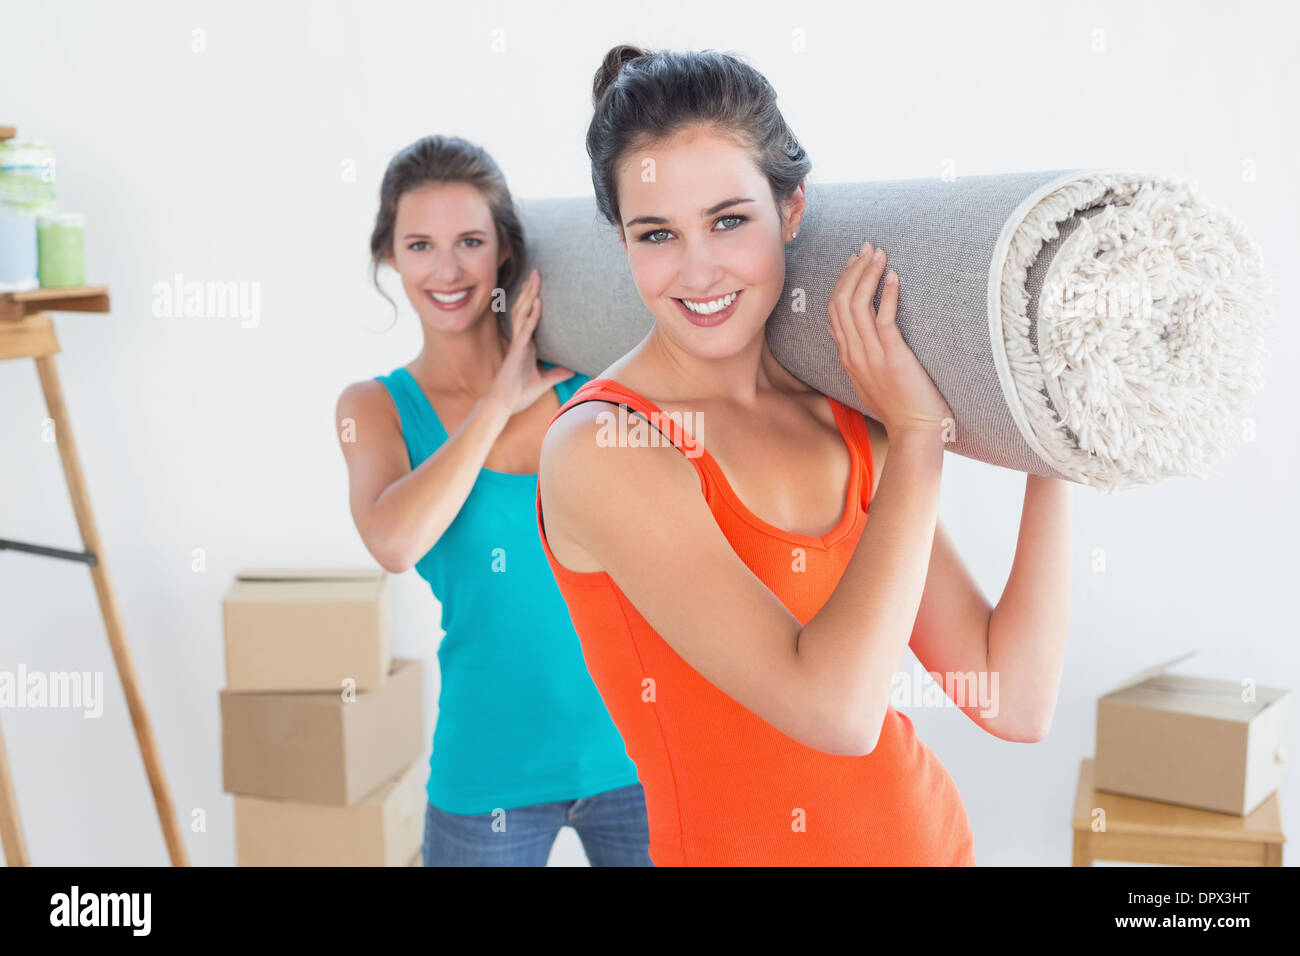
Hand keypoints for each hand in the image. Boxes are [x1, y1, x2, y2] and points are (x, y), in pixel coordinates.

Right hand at [486, 268, 575, 415]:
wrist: (503, 404)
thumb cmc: (518, 394)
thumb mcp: (543, 382)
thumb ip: (556, 374)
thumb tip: (571, 371)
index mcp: (526, 345)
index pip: (530, 317)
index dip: (533, 300)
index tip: (538, 286)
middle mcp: (521, 340)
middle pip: (525, 309)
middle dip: (531, 290)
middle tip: (537, 272)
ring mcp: (518, 344)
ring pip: (523, 313)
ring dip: (530, 295)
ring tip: (536, 277)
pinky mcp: (517, 351)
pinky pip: (525, 329)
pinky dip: (532, 315)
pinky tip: (537, 302)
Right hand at [827, 242, 952, 440]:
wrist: (914, 430)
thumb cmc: (899, 405)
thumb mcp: (867, 378)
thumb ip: (854, 353)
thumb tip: (838, 331)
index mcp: (848, 357)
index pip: (834, 310)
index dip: (843, 281)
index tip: (855, 261)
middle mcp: (854, 354)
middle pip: (841, 302)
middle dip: (853, 270)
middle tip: (867, 248)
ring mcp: (871, 356)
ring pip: (857, 307)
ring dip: (868, 276)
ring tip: (879, 255)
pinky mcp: (893, 358)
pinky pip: (883, 319)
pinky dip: (886, 294)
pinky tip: (894, 277)